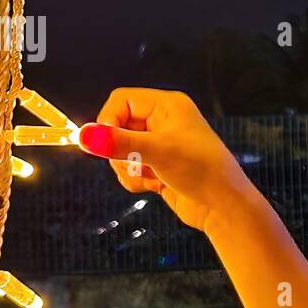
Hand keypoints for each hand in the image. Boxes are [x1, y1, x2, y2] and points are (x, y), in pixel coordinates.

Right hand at [79, 88, 243, 232]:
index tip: (105, 143)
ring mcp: (160, 145)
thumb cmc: (201, 170)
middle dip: (120, 150)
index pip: (122, 100)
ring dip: (127, 169)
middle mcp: (163, 121)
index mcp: (168, 106)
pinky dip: (135, 179)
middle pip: (118, 127)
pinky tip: (155, 186)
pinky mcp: (158, 167)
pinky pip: (129, 169)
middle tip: (134, 163)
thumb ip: (118, 143)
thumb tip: (84, 135)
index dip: (109, 120)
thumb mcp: (157, 152)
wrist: (223, 207)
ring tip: (150, 176)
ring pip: (121, 151)